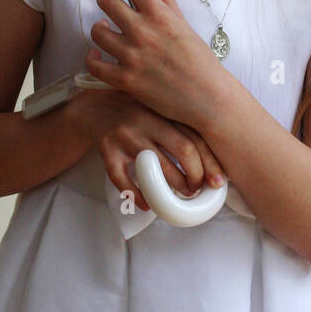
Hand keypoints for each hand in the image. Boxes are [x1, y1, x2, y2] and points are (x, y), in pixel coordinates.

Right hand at [67, 83, 226, 209]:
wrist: (92, 107)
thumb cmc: (135, 112)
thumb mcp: (157, 109)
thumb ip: (180, 126)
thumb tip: (212, 158)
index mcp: (163, 110)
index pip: (195, 137)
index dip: (209, 162)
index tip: (218, 182)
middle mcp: (146, 121)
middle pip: (182, 149)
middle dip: (194, 175)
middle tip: (195, 190)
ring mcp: (126, 136)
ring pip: (155, 167)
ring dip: (171, 189)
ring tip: (178, 198)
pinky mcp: (107, 150)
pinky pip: (123, 179)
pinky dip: (137, 195)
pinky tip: (148, 204)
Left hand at [85, 0, 226, 129]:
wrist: (208, 98)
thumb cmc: (201, 63)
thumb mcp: (187, 29)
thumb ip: (169, 7)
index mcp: (160, 15)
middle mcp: (143, 31)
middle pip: (107, 2)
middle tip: (107, 1)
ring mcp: (132, 55)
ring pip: (97, 31)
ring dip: (98, 27)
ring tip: (104, 29)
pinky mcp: (125, 79)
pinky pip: (95, 64)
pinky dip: (92, 57)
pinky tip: (96, 54)